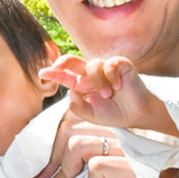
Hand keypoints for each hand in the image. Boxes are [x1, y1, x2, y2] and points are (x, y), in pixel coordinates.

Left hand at [35, 109, 143, 177]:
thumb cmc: (136, 174)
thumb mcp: (110, 159)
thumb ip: (87, 154)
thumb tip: (52, 171)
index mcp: (108, 124)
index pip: (70, 122)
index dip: (53, 148)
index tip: (46, 170)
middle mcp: (116, 128)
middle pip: (69, 131)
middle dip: (54, 161)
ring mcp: (124, 143)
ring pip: (78, 146)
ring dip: (66, 173)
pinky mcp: (130, 161)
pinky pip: (97, 167)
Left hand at [40, 55, 175, 134]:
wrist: (136, 115)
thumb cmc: (114, 113)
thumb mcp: (92, 116)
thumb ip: (79, 107)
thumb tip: (70, 92)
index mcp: (83, 85)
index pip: (66, 76)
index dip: (54, 73)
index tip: (42, 74)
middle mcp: (91, 74)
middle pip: (73, 61)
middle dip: (63, 62)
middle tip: (57, 66)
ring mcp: (105, 68)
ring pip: (92, 65)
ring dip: (97, 81)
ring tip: (108, 94)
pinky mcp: (120, 65)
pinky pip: (110, 63)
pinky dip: (111, 75)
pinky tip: (118, 86)